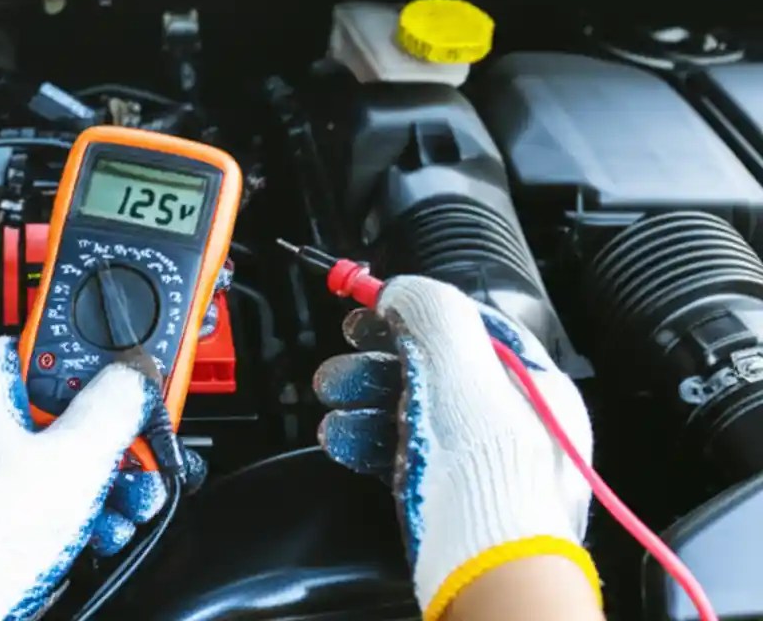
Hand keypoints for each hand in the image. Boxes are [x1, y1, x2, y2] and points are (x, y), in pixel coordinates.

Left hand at [0, 337, 168, 619]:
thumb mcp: (72, 456)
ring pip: (52, 465)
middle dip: (102, 435)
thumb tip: (131, 376)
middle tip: (131, 446)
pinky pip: (40, 507)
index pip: (19, 345)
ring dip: (99, 481)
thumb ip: (108, 408)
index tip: (102, 358)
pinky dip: (75, 514)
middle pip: (52, 414)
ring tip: (126, 498)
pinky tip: (98, 529)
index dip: (64, 347)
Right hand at [314, 276, 598, 620]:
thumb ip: (432, 314)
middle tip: (342, 357)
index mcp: (533, 384)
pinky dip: (367, 440)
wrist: (486, 574)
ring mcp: (479, 462)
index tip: (372, 307)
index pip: (470, 327)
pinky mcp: (447, 496)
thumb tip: (404, 289)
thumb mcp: (459, 370)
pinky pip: (401, 453)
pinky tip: (340, 437)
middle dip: (378, 359)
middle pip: (434, 368)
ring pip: (412, 411)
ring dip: (362, 398)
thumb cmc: (488, 478)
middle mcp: (513, 423)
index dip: (416, 311)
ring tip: (330, 399)